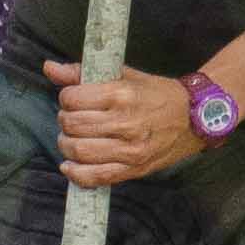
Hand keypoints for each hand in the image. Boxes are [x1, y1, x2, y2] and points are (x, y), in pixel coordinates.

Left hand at [48, 59, 206, 187]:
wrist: (195, 118)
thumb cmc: (158, 94)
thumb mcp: (124, 75)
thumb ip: (83, 73)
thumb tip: (49, 68)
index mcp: (122, 95)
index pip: (72, 99)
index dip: (66, 98)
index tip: (73, 99)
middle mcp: (125, 123)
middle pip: (72, 125)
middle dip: (66, 121)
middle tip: (73, 118)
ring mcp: (130, 150)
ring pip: (79, 151)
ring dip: (67, 145)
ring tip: (73, 138)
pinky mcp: (134, 169)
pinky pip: (95, 177)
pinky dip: (76, 174)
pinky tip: (70, 166)